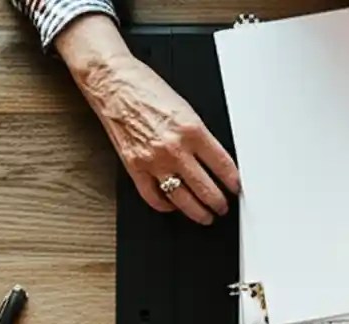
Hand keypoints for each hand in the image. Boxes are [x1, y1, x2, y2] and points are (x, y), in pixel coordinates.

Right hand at [56, 15, 239, 225]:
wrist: (113, 82)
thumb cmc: (145, 88)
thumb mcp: (186, 107)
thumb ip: (200, 136)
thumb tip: (214, 160)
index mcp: (192, 129)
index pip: (223, 166)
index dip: (233, 182)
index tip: (235, 188)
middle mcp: (174, 148)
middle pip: (205, 188)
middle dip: (219, 203)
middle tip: (223, 207)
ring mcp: (153, 161)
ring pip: (182, 199)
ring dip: (197, 212)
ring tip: (205, 215)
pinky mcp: (134, 167)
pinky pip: (153, 197)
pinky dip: (165, 206)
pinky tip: (172, 205)